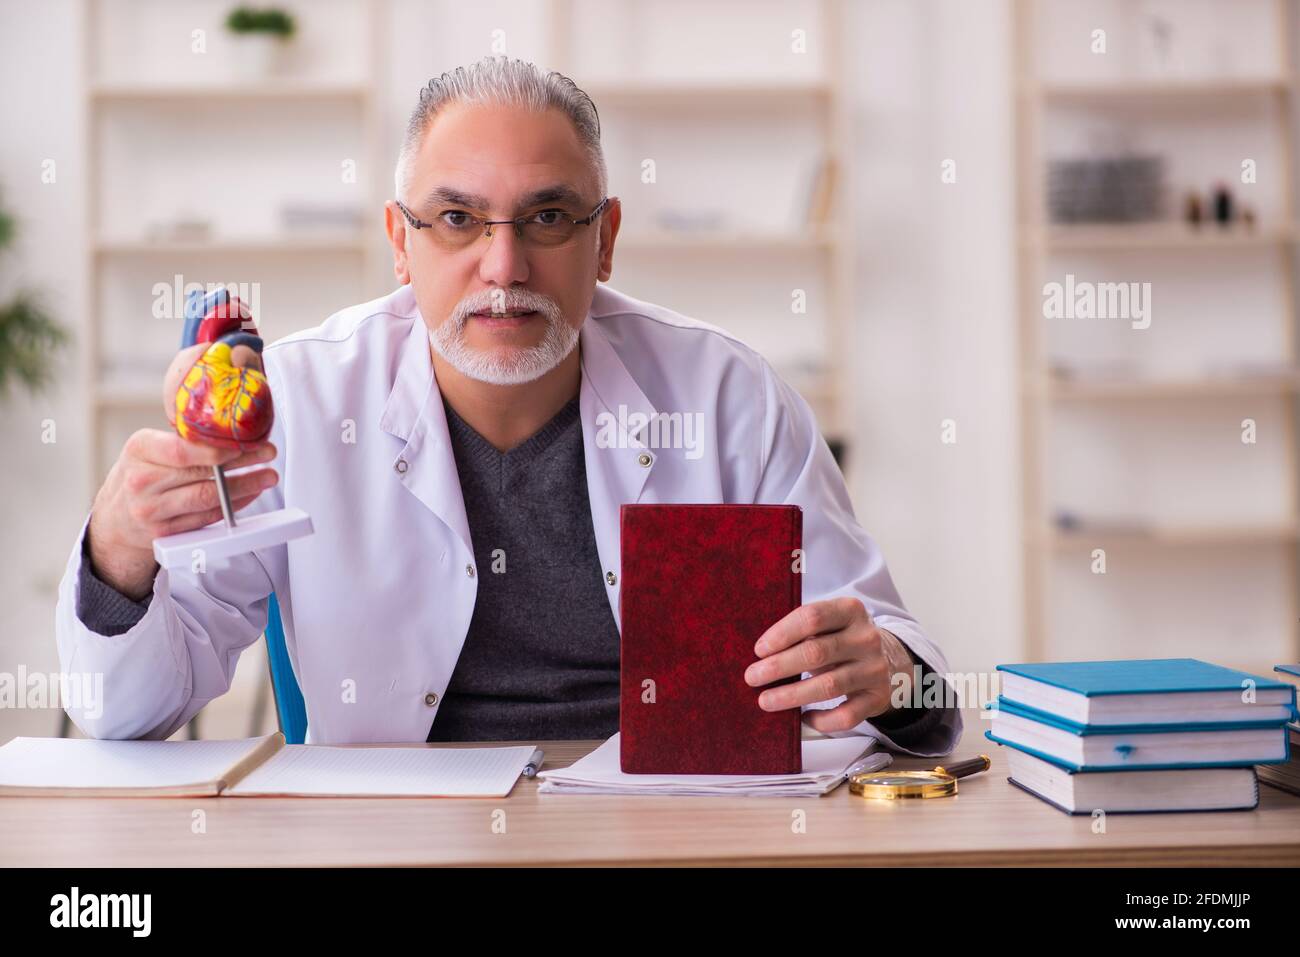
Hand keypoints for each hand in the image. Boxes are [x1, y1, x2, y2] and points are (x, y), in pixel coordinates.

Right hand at [86, 430, 277, 600]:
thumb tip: (229, 428)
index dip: (217, 448)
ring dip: (245, 486)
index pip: (182, 451)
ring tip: (267, 476)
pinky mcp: (167, 533)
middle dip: (242, 463)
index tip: (244, 441)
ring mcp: (153, 510)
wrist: (116, 517)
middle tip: (267, 453)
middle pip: (201, 474)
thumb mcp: (148, 447)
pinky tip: (250, 493)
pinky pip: (208, 517)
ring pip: (208, 498)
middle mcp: (142, 482)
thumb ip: (182, 439)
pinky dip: (234, 505)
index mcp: (139, 451)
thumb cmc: (140, 473)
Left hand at [743, 596, 916, 733]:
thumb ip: (803, 631)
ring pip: (829, 686)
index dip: (782, 633)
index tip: (759, 650)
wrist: (888, 658)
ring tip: (765, 701)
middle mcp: (866, 638)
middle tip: (752, 677)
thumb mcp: (829, 623)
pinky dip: (822, 720)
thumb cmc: (842, 639)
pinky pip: (847, 715)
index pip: (813, 616)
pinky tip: (803, 718)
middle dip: (779, 666)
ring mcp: (875, 669)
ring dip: (792, 695)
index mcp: (850, 610)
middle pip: (816, 652)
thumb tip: (760, 654)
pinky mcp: (878, 697)